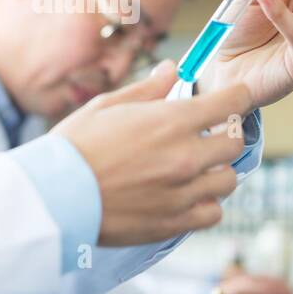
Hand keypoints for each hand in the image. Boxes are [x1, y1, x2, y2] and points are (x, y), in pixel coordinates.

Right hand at [54, 62, 251, 246]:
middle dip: (226, 135)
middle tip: (208, 135)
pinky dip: (205, 204)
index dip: (238, 97)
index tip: (234, 98)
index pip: (232, 103)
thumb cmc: (75, 146)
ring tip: (195, 169)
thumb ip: (149, 88)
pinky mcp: (174, 223)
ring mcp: (183, 193)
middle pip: (235, 144)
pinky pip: (212, 214)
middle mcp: (186, 156)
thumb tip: (173, 70)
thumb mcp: (108, 105)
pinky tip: (187, 197)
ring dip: (216, 171)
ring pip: (229, 181)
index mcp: (172, 121)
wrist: (54, 197)